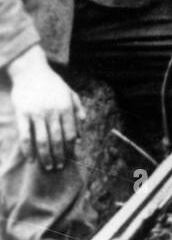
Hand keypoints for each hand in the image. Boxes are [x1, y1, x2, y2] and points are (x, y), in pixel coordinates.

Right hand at [7, 46, 84, 171]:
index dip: (70, 148)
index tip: (70, 157)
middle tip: (58, 167)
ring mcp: (37, 113)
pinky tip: (31, 159)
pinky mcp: (22, 115)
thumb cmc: (52, 83)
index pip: (70, 133)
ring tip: (48, 166)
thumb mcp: (70, 92)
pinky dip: (28, 150)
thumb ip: (78, 110)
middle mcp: (52, 111)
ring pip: (42, 141)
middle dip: (59, 156)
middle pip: (57, 139)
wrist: (31, 71)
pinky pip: (25, 136)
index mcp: (66, 106)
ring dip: (46, 156)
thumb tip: (80, 133)